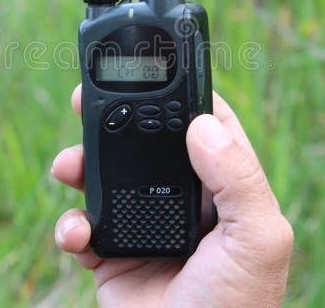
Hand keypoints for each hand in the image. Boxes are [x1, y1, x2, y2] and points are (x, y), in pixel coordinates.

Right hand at [51, 86, 292, 306]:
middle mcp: (182, 201)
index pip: (204, 127)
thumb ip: (239, 180)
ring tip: (67, 167)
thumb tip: (202, 125)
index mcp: (223, 191)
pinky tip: (78, 236)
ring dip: (79, 165)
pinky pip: (81, 226)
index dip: (180, 96)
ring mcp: (144, 225)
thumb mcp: (258, 241)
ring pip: (104, 177)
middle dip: (114, 119)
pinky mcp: (111, 255)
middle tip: (85, 99)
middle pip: (143, 143)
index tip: (155, 68)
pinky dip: (70, 226)